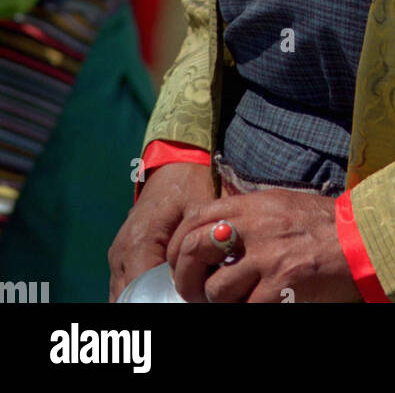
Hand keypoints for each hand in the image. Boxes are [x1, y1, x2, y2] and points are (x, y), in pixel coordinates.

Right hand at [108, 161, 215, 301]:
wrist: (174, 164)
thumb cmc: (190, 185)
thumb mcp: (201, 212)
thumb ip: (199, 247)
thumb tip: (204, 282)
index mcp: (139, 243)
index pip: (142, 293)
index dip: (162, 303)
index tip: (184, 301)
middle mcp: (121, 253)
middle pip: (130, 300)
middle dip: (152, 304)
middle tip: (180, 301)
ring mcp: (117, 256)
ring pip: (124, 297)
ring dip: (145, 302)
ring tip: (172, 299)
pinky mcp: (121, 257)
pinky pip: (125, 287)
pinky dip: (141, 295)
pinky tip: (162, 295)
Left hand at [166, 189, 361, 302]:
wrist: (361, 238)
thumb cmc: (320, 223)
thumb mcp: (278, 204)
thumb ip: (245, 214)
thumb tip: (210, 236)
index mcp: (250, 205)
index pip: (193, 221)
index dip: (177, 247)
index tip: (179, 264)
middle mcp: (254, 227)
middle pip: (193, 251)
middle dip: (185, 279)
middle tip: (193, 293)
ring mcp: (267, 258)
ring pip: (215, 290)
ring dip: (218, 303)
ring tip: (234, 301)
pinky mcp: (281, 286)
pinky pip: (246, 309)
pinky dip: (246, 310)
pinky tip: (259, 304)